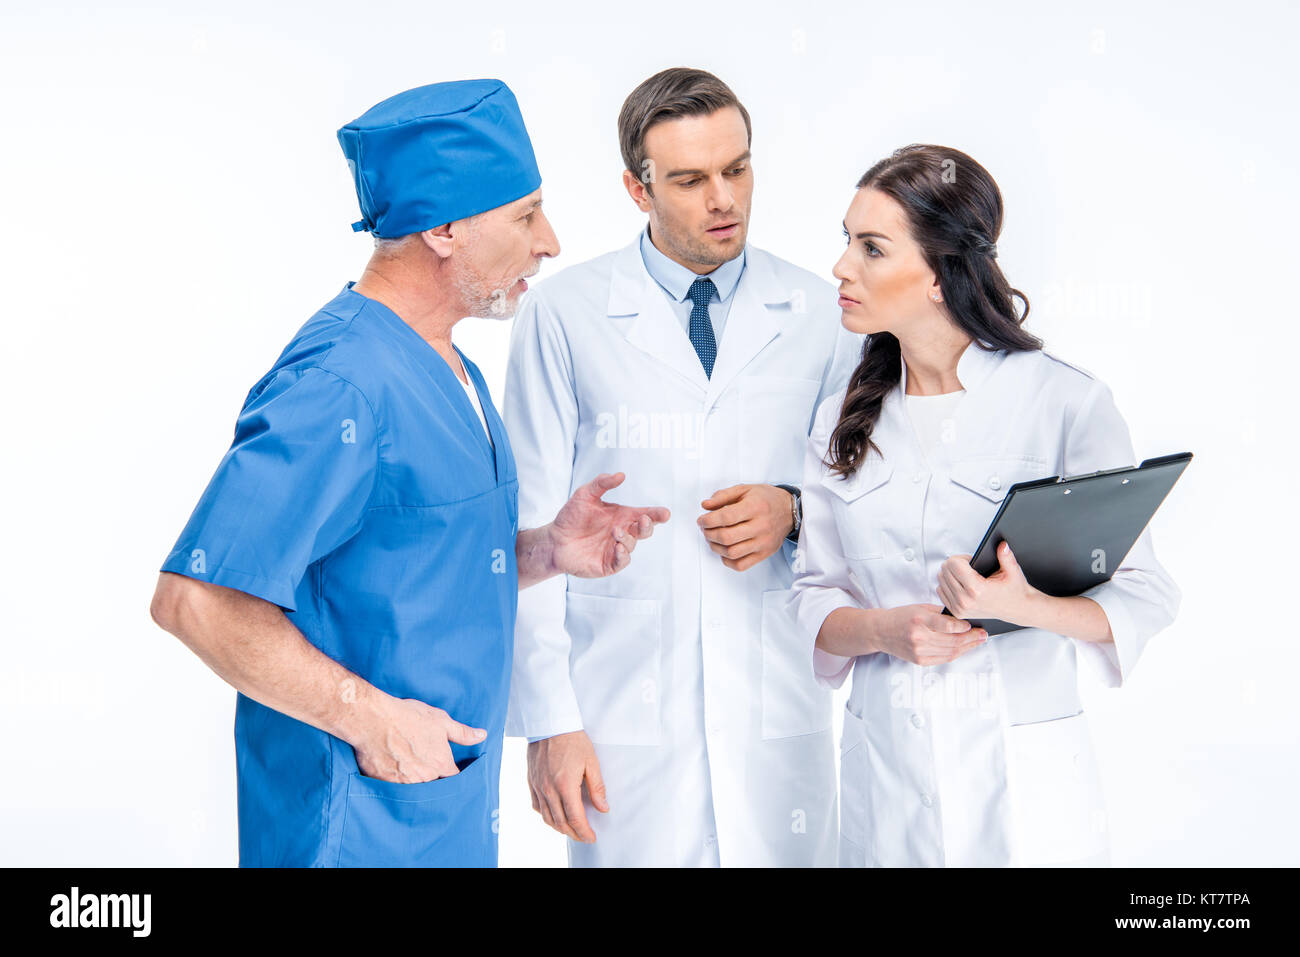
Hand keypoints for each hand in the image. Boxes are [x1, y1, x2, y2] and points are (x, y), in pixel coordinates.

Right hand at [351, 696, 485, 783]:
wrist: (374, 720)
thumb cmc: (407, 718)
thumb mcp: (441, 721)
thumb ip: (462, 733)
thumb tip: (482, 736)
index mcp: (441, 765)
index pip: (454, 780)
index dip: (452, 775)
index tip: (448, 770)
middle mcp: (424, 778)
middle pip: (433, 786)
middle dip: (432, 779)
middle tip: (423, 764)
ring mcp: (403, 784)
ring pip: (414, 790)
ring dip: (413, 783)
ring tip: (407, 766)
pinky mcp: (384, 785)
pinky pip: (393, 790)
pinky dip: (394, 784)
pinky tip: (391, 770)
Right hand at [526, 730, 607, 842]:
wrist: (550, 724)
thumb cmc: (572, 740)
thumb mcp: (591, 762)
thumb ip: (597, 787)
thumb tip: (603, 808)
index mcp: (565, 785)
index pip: (575, 818)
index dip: (584, 832)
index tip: (591, 837)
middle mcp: (549, 790)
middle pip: (561, 822)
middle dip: (574, 833)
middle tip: (584, 836)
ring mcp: (537, 787)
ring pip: (547, 818)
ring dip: (560, 828)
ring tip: (571, 830)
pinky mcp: (531, 782)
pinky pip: (537, 807)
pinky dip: (546, 816)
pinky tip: (554, 815)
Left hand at [550, 473, 670, 577]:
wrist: (554, 540)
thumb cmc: (571, 516)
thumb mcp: (585, 494)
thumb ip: (602, 483)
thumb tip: (621, 475)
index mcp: (622, 516)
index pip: (645, 514)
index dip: (657, 514)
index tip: (665, 513)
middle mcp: (622, 532)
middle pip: (645, 530)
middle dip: (648, 526)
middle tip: (643, 520)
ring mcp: (616, 549)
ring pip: (632, 545)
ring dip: (628, 538)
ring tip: (615, 532)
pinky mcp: (608, 564)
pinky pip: (622, 561)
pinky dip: (623, 555)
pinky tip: (618, 547)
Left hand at [697, 484, 793, 571]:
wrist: (789, 511)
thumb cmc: (766, 499)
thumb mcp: (744, 489)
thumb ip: (723, 496)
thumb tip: (705, 505)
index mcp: (755, 507)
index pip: (726, 517)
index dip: (708, 520)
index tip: (701, 520)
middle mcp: (761, 526)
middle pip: (727, 537)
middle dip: (709, 534)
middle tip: (705, 529)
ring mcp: (763, 543)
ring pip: (732, 553)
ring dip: (715, 547)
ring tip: (713, 539)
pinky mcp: (764, 554)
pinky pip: (741, 565)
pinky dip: (727, 560)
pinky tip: (724, 551)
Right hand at [873, 604, 986, 664]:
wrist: (880, 631)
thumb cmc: (901, 616)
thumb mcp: (919, 608)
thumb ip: (940, 613)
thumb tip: (962, 618)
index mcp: (919, 620)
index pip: (947, 626)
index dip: (963, 627)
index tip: (973, 625)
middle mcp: (918, 637)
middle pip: (952, 641)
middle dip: (971, 638)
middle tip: (983, 634)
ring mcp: (919, 651)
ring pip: (950, 651)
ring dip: (967, 647)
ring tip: (978, 641)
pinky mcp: (919, 660)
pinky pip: (943, 658)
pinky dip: (956, 653)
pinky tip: (964, 648)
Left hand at [938, 542, 1036, 624]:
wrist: (1019, 610)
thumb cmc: (1015, 591)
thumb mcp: (1013, 571)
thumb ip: (1006, 556)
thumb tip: (1002, 545)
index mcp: (977, 589)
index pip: (953, 564)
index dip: (961, 558)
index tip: (970, 560)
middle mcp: (965, 600)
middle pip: (944, 570)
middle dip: (955, 564)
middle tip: (968, 567)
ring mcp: (960, 608)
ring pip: (940, 580)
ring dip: (950, 574)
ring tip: (966, 575)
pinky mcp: (957, 612)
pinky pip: (940, 591)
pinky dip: (947, 585)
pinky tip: (960, 584)